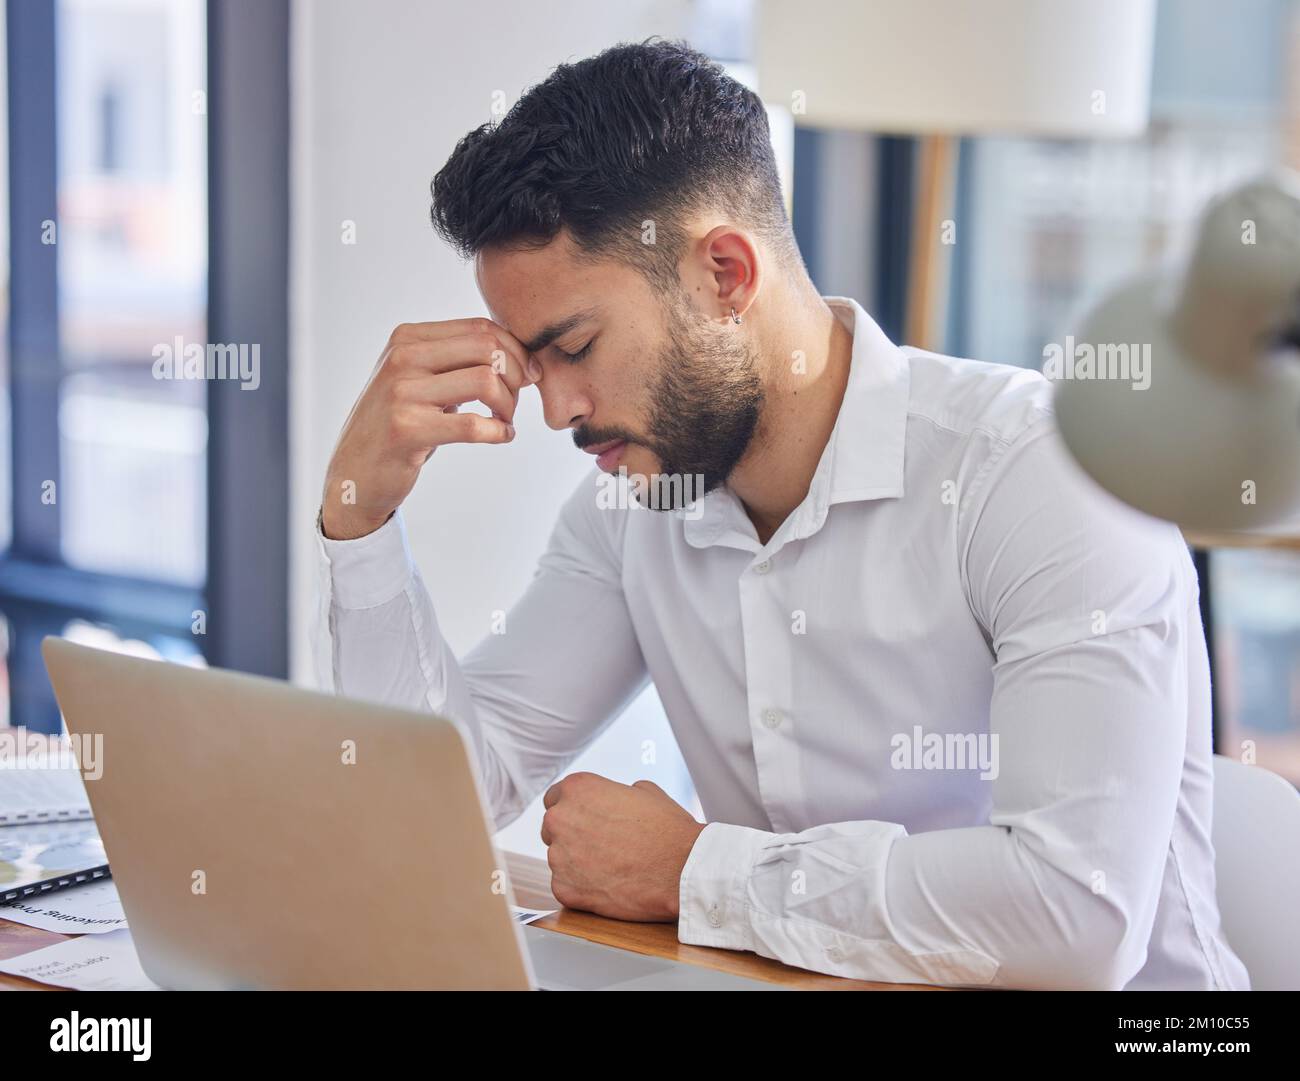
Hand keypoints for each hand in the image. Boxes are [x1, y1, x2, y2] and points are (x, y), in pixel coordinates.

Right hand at [320, 318, 540, 539]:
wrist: (354, 472)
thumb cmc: (399, 425)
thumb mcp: (420, 380)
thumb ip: (456, 360)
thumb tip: (517, 351)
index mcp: (408, 338)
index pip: (481, 328)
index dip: (516, 350)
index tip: (529, 374)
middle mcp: (402, 357)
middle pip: (488, 349)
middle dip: (516, 376)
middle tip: (514, 402)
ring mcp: (402, 392)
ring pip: (486, 381)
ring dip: (508, 405)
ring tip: (504, 421)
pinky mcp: (407, 429)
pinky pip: (472, 424)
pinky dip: (499, 431)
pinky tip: (501, 436)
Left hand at [540, 772, 706, 921]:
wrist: (681, 869)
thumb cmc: (668, 830)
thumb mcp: (645, 791)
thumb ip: (617, 792)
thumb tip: (614, 800)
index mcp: (577, 789)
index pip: (555, 798)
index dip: (573, 810)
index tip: (584, 821)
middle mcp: (560, 819)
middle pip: (552, 828)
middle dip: (572, 837)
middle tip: (602, 847)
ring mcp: (559, 856)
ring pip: (560, 859)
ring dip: (578, 864)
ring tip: (613, 868)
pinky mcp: (564, 889)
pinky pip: (565, 886)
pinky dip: (582, 889)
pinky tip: (609, 885)